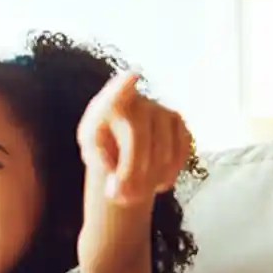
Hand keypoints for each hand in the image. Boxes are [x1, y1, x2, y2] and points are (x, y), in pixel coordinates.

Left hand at [77, 71, 191, 204]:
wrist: (124, 143)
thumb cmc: (102, 145)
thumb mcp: (92, 149)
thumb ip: (97, 156)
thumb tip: (113, 169)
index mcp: (109, 103)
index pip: (116, 92)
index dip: (124, 85)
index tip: (133, 75)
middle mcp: (138, 101)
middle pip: (138, 140)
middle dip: (130, 173)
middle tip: (119, 198)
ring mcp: (162, 110)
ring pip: (162, 153)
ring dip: (148, 180)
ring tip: (131, 193)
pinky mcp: (179, 123)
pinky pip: (180, 155)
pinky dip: (168, 175)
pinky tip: (154, 182)